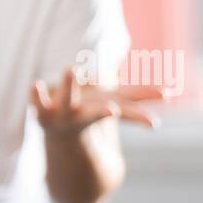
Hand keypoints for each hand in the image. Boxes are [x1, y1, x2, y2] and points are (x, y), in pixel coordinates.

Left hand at [32, 67, 163, 136]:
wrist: (56, 135)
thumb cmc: (87, 114)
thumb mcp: (109, 102)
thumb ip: (132, 94)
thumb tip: (155, 78)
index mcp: (105, 108)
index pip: (129, 106)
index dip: (144, 99)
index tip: (166, 94)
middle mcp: (85, 114)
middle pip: (98, 112)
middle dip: (104, 111)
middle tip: (113, 110)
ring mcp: (63, 115)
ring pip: (67, 101)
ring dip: (70, 86)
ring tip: (72, 68)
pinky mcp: (42, 114)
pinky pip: (38, 105)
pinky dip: (36, 96)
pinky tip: (35, 84)